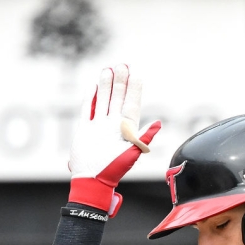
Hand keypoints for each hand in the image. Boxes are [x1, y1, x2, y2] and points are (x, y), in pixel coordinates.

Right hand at [68, 63, 160, 215]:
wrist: (92, 179)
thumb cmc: (114, 170)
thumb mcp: (133, 153)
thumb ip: (145, 137)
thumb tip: (159, 123)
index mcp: (126, 130)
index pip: (131, 105)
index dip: (134, 90)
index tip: (136, 75)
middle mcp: (113, 125)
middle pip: (117, 99)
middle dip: (120, 82)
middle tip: (122, 64)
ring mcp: (99, 126)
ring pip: (103, 100)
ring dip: (106, 86)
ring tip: (108, 68)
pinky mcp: (85, 129)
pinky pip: (88, 109)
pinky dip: (91, 98)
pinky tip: (94, 86)